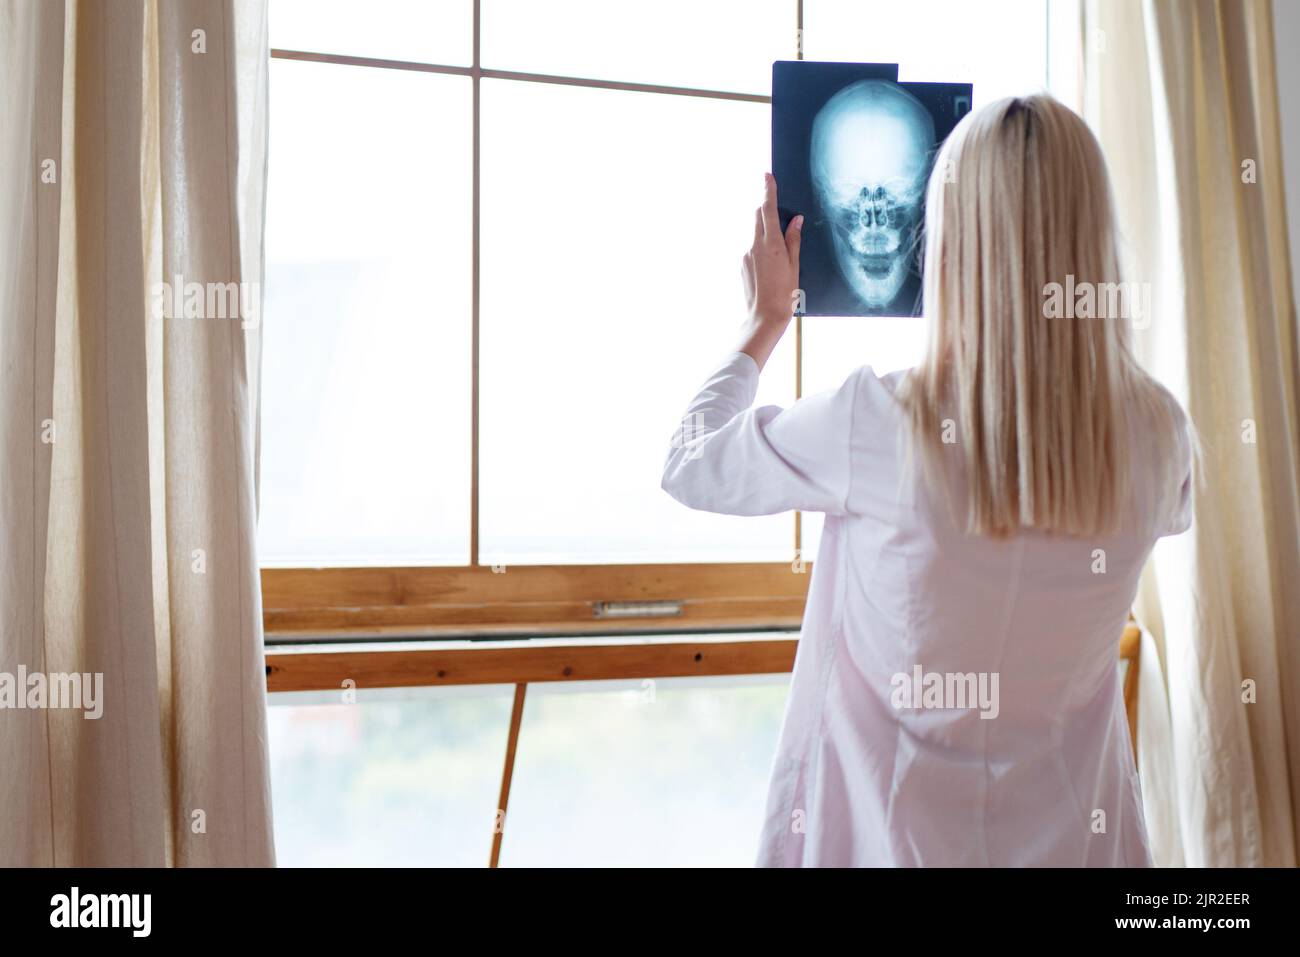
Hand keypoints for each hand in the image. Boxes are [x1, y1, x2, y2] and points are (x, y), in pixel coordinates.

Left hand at [738, 173, 801, 369]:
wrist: (763, 317)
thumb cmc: (785, 294)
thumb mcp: (794, 265)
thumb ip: (793, 240)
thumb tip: (796, 219)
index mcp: (771, 244)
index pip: (768, 209)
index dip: (768, 191)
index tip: (767, 175)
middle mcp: (754, 246)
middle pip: (758, 217)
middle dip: (767, 210)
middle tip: (778, 210)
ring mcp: (745, 255)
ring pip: (755, 234)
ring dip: (765, 233)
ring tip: (779, 253)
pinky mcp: (742, 265)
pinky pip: (752, 249)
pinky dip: (761, 249)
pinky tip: (771, 267)